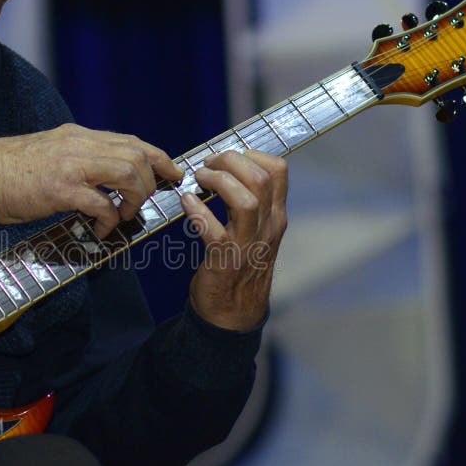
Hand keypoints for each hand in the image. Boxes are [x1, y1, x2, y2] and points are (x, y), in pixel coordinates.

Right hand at [0, 123, 182, 237]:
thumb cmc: (10, 171)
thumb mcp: (51, 153)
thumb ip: (79, 159)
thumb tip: (105, 179)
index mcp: (78, 135)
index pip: (131, 140)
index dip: (159, 157)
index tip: (172, 172)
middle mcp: (79, 144)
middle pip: (137, 155)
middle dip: (150, 182)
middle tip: (144, 203)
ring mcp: (71, 165)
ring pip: (127, 172)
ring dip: (134, 198)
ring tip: (124, 215)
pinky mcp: (60, 188)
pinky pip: (101, 203)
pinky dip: (110, 219)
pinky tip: (103, 229)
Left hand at [181, 150, 287, 330]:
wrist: (233, 312)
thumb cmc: (239, 266)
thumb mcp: (255, 231)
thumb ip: (250, 203)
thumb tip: (228, 169)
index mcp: (276, 216)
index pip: (279, 171)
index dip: (253, 153)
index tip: (229, 156)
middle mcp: (268, 227)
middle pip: (261, 179)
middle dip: (231, 161)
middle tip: (208, 164)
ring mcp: (249, 244)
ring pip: (246, 201)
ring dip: (218, 182)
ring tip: (199, 179)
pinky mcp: (226, 260)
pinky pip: (214, 230)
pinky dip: (198, 211)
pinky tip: (186, 202)